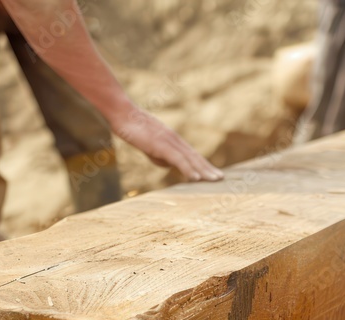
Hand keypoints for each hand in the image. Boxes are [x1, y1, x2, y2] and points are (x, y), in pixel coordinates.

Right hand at [109, 106, 223, 181]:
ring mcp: (169, 141)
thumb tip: (170, 165)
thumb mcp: (149, 145)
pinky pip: (178, 159)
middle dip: (208, 168)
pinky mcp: (162, 145)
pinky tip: (196, 178)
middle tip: (221, 179)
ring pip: (190, 158)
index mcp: (172, 140)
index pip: (191, 154)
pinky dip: (188, 169)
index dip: (202, 164)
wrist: (123, 115)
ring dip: (203, 170)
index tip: (212, 173)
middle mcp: (174, 140)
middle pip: (194, 156)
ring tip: (214, 179)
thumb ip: (160, 155)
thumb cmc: (133, 129)